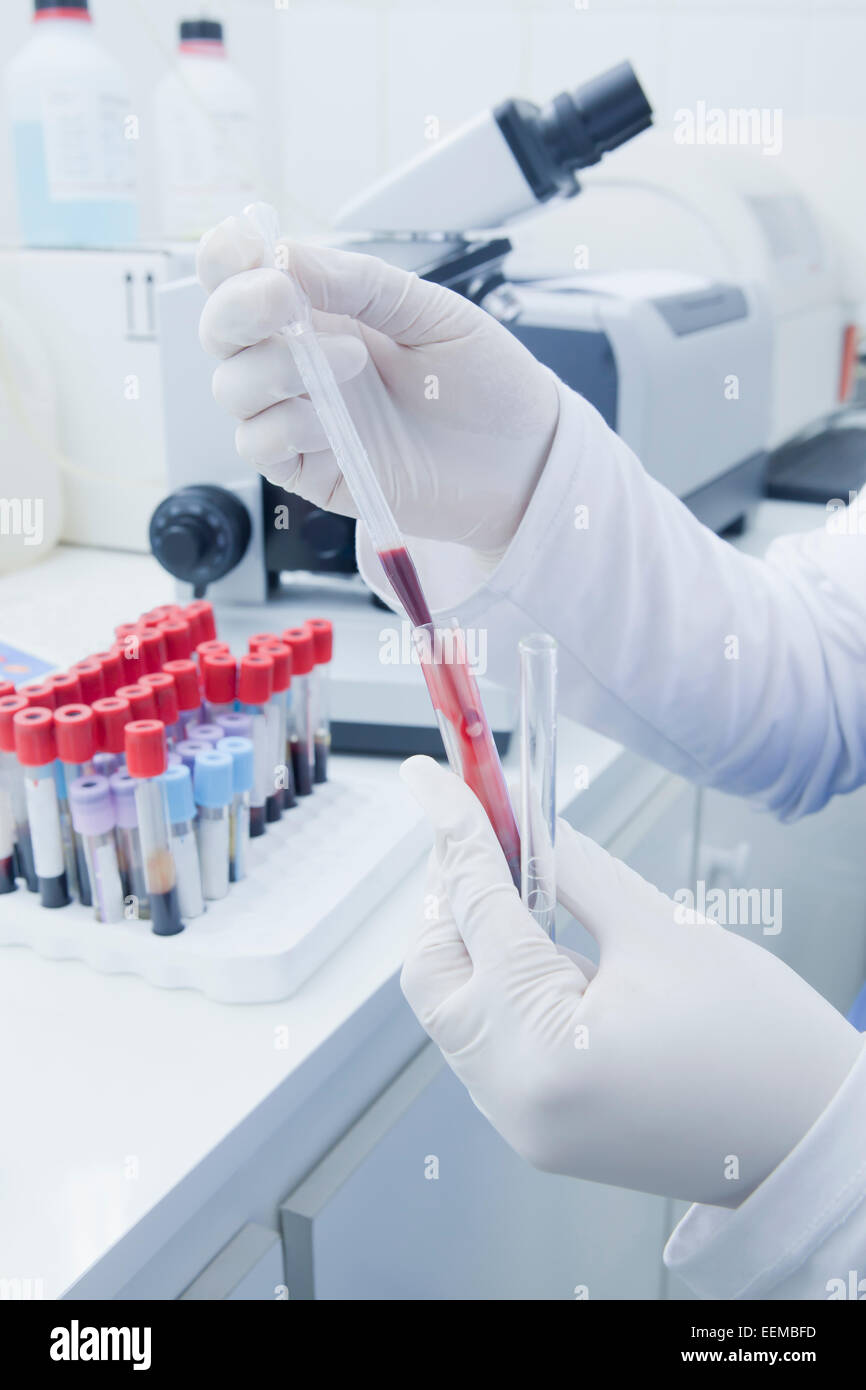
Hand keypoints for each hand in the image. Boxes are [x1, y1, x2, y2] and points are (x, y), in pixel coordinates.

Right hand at [197, 214, 558, 556]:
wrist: (524, 458)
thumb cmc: (486, 383)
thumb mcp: (432, 312)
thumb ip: (361, 283)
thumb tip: (287, 254)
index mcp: (322, 311)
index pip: (241, 276)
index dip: (227, 254)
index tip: (249, 242)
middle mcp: (301, 361)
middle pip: (221, 329)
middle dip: (238, 307)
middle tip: (283, 298)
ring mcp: (303, 417)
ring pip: (231, 387)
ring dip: (272, 367)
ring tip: (350, 362)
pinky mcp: (313, 470)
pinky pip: (259, 445)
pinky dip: (281, 425)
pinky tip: (327, 421)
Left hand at [399, 755, 861, 1205]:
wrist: (812, 1137)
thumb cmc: (761, 1039)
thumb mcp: (660, 928)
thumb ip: (570, 865)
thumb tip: (516, 811)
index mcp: (546, 1048)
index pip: (472, 908)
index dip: (452, 828)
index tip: (429, 776)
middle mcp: (514, 1098)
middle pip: (433, 968)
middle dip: (451, 893)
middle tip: (488, 832)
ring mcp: (521, 1123)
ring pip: (454, 1006)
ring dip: (475, 937)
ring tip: (523, 881)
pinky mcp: (538, 1128)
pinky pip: (486, 1040)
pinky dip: (497, 983)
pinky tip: (540, 943)